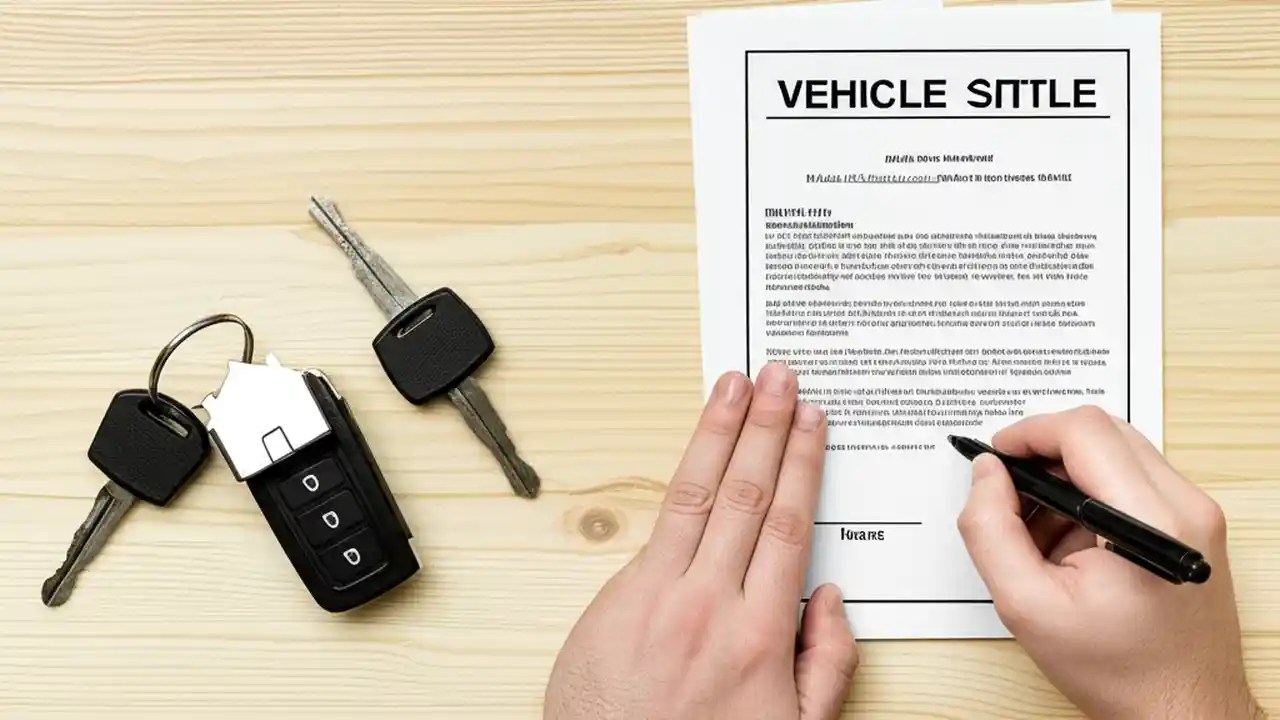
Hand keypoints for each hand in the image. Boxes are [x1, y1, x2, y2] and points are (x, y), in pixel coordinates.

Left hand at [544, 364, 856, 719]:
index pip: (788, 523)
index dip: (800, 462)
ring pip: (697, 495)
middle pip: (747, 494)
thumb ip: (824, 664)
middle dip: (765, 426)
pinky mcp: (616, 601)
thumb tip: (829, 598)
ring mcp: (657, 597)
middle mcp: (710, 604)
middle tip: (778, 377)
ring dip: (717, 432)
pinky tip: (693, 451)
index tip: (810, 422)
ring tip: (733, 386)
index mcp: (761, 634)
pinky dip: (679, 481)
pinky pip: (657, 528)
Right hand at [959, 406, 1263, 719]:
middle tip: (1011, 494)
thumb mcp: (1026, 605)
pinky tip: (1071, 542)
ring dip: (1068, 475)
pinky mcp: (1196, 523)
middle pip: (1102, 430)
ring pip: (1117, 449)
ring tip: (1041, 531)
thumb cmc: (1119, 672)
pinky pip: (1134, 477)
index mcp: (1148, 521)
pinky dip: (1092, 493)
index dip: (1028, 432)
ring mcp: (1196, 513)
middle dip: (1045, 452)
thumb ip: (991, 529)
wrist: (1183, 711)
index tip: (996, 456)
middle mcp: (1184, 507)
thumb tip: (986, 474)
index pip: (1084, 431)